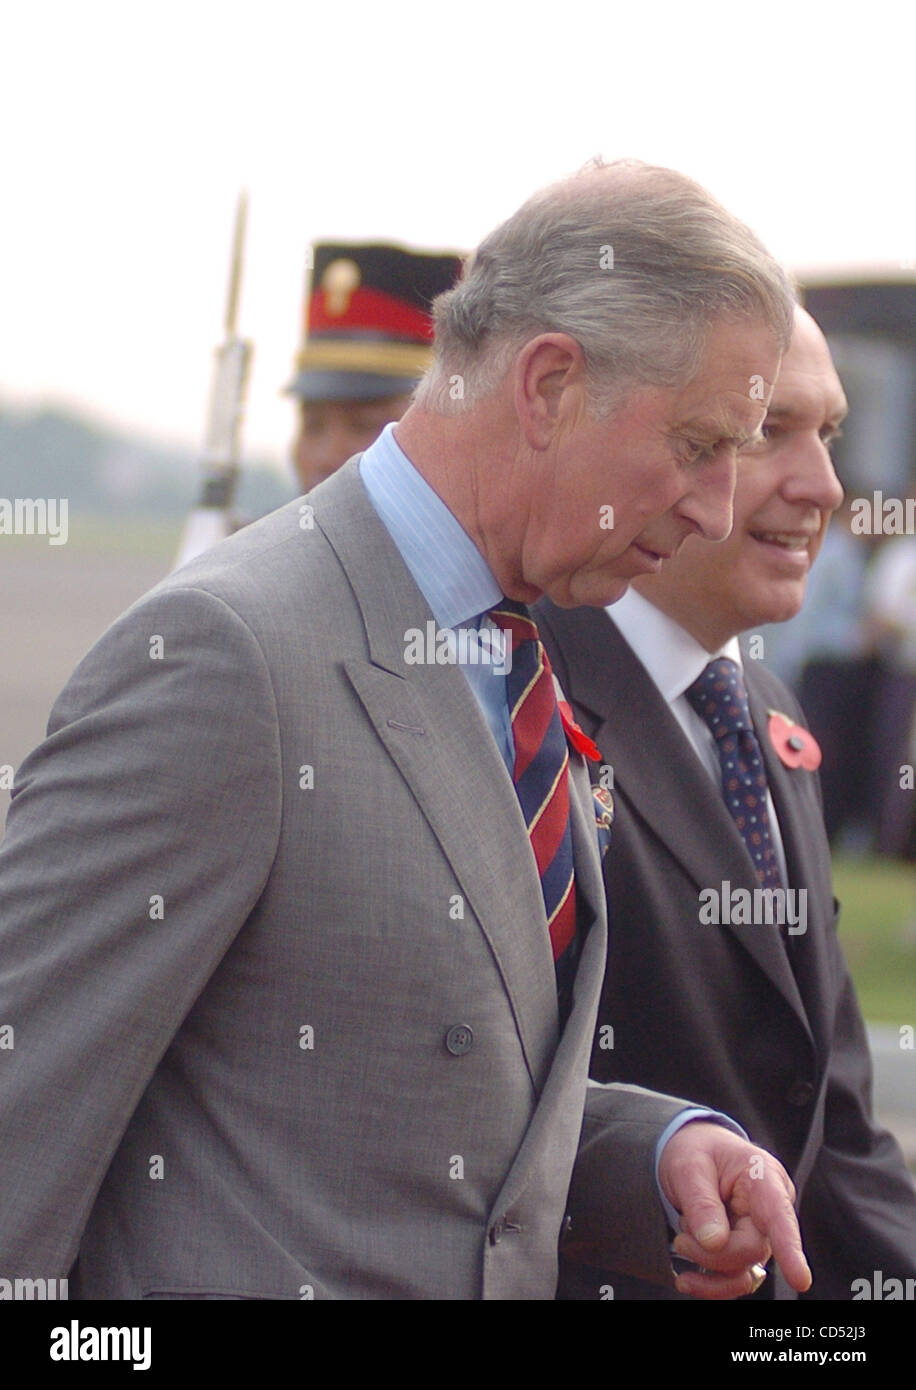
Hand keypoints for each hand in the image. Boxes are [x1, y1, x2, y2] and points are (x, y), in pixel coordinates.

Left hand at [658, 1121, 811, 1299]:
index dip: (789, 1248)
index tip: (800, 1280)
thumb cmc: (696, 1152)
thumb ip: (701, 1201)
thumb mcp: (688, 1166)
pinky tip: (688, 1280)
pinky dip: (710, 1284)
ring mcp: (762, 1234)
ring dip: (707, 1267)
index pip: (778, 1216)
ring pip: (744, 1272)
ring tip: (681, 1243)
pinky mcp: (748, 1253)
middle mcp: (770, 1209)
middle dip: (710, 1252)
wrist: (693, 1151)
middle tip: (680, 1237)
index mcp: (763, 1177)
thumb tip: (715, 1243)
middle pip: (751, 1250)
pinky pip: (736, 1280)